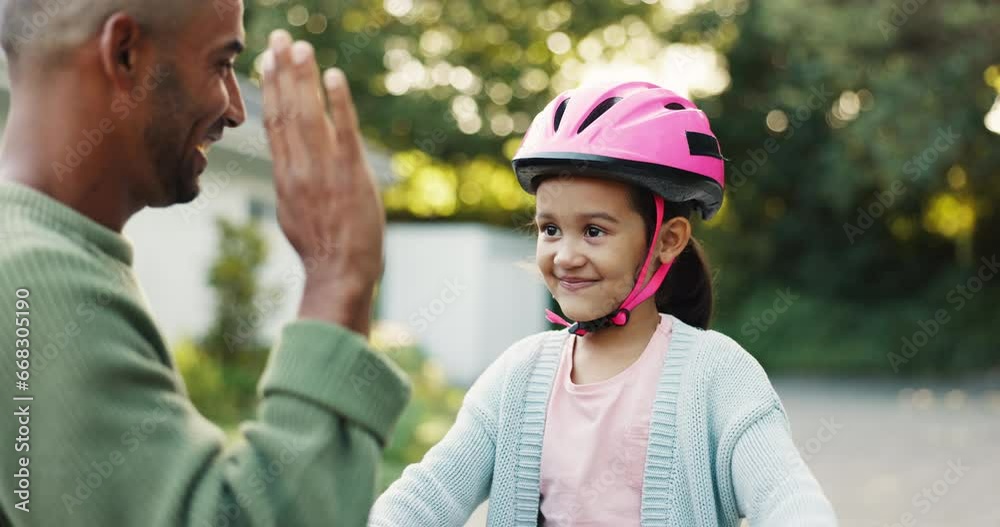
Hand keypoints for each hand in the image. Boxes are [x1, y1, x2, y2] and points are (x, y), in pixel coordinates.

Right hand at [261, 30, 383, 335]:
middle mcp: (298, 169)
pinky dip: (337, 103)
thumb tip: (288, 166)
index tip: (267, 62)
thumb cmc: (321, 249)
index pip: (274, 124)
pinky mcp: (350, 175)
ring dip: (303, 79)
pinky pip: (343, 132)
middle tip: (280, 39)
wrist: (339, 274)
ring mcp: (323, 171)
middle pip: (286, 112)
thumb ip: (291, 184)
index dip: (270, 91)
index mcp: (284, 177)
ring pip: (307, 116)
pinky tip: (333, 77)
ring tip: (299, 47)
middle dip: (282, 73)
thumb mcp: (293, 214)